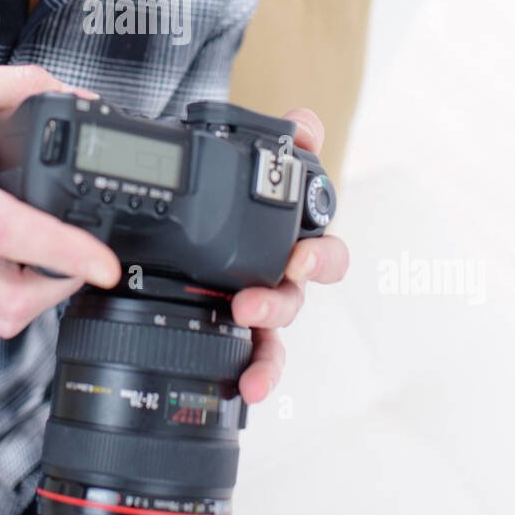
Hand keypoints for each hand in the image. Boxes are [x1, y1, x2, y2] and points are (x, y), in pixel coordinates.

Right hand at [0, 64, 120, 337]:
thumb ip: (17, 86)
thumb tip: (77, 94)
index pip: (13, 236)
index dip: (67, 254)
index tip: (106, 265)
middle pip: (9, 303)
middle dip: (62, 289)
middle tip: (82, 259)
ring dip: (36, 298)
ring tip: (52, 260)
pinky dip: (3, 291)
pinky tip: (10, 256)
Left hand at [230, 107, 348, 404]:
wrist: (192, 205)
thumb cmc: (237, 190)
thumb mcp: (251, 157)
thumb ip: (281, 141)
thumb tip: (306, 124)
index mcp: (294, 234)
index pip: (322, 247)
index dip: (319, 257)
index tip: (298, 260)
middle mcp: (286, 272)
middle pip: (302, 294)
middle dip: (286, 296)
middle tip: (256, 297)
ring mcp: (264, 301)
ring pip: (280, 327)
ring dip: (269, 340)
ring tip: (246, 342)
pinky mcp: (239, 326)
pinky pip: (255, 355)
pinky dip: (259, 374)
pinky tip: (247, 390)